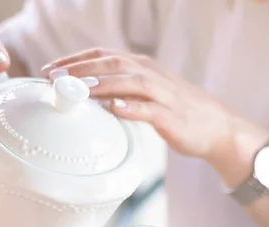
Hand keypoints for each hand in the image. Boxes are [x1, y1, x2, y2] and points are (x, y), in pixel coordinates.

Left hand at [42, 49, 268, 167]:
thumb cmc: (180, 112)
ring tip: (77, 90)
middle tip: (54, 78)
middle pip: (112, 64)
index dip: (75, 60)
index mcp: (144, 67)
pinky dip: (131, 108)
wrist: (218, 128)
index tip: (50, 70)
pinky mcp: (173, 117)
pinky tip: (114, 109)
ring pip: (129, 82)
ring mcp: (164, 95)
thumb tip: (90, 96)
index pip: (104, 56)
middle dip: (80, 69)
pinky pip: (150, 110)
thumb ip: (123, 91)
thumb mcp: (149, 94)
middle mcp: (152, 75)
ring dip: (101, 84)